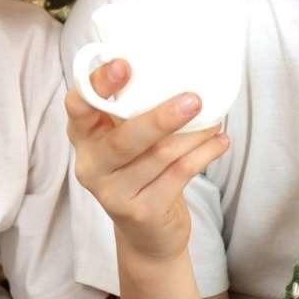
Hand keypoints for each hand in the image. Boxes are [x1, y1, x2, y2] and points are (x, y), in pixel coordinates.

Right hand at [65, 60, 228, 264]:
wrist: (147, 234)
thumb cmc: (138, 169)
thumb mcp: (127, 138)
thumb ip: (133, 110)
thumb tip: (178, 68)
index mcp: (83, 137)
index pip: (78, 106)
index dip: (97, 85)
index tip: (124, 64)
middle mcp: (91, 165)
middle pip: (122, 140)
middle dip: (159, 118)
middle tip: (193, 99)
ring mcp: (113, 193)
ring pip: (157, 157)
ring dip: (192, 136)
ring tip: (215, 119)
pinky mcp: (141, 212)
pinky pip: (177, 176)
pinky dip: (203, 155)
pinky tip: (220, 142)